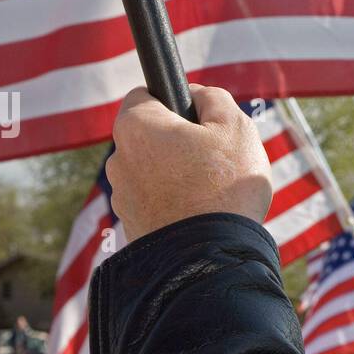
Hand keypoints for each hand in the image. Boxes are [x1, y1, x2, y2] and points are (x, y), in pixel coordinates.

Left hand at [106, 85, 272, 240]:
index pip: (144, 94)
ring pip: (152, 172)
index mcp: (137, 126)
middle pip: (149, 136)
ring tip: (210, 192)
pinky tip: (200, 215)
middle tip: (213, 157)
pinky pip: (154, 204)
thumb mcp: (235, 125)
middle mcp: (118, 159)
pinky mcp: (131, 227)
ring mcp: (122, 197)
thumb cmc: (224, 186)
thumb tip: (198, 95)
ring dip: (175, 175)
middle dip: (177, 141)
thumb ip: (214, 97)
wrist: (211, 258)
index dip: (174, 99)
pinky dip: (173, 204)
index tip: (198, 117)